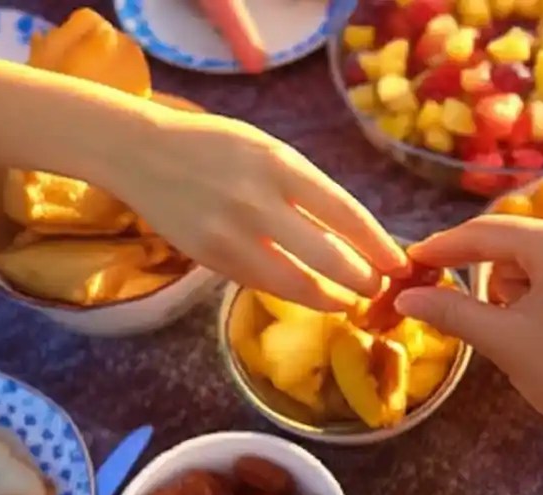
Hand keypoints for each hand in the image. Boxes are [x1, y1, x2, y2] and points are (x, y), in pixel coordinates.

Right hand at [106, 106, 406, 310]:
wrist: (140, 153)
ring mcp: (232, 235)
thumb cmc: (216, 147)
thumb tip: (357, 236)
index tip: (401, 263)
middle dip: (362, 279)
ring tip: (349, 298)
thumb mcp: (268, 151)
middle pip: (328, 257)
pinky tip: (312, 295)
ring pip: (297, 284)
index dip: (379, 245)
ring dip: (331, 297)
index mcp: (280, 165)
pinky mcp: (211, 260)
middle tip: (378, 287)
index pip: (346, 214)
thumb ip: (307, 191)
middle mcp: (258, 202)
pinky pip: (264, 286)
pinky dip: (294, 294)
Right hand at [395, 216, 542, 441]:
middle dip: (471, 272)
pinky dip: (528, 300)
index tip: (404, 264)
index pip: (482, 232)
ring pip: (526, 265)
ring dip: (503, 292)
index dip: (440, 248)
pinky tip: (529, 334)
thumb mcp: (504, 341)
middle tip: (435, 297)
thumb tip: (407, 297)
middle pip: (505, 243)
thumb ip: (453, 312)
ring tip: (505, 334)